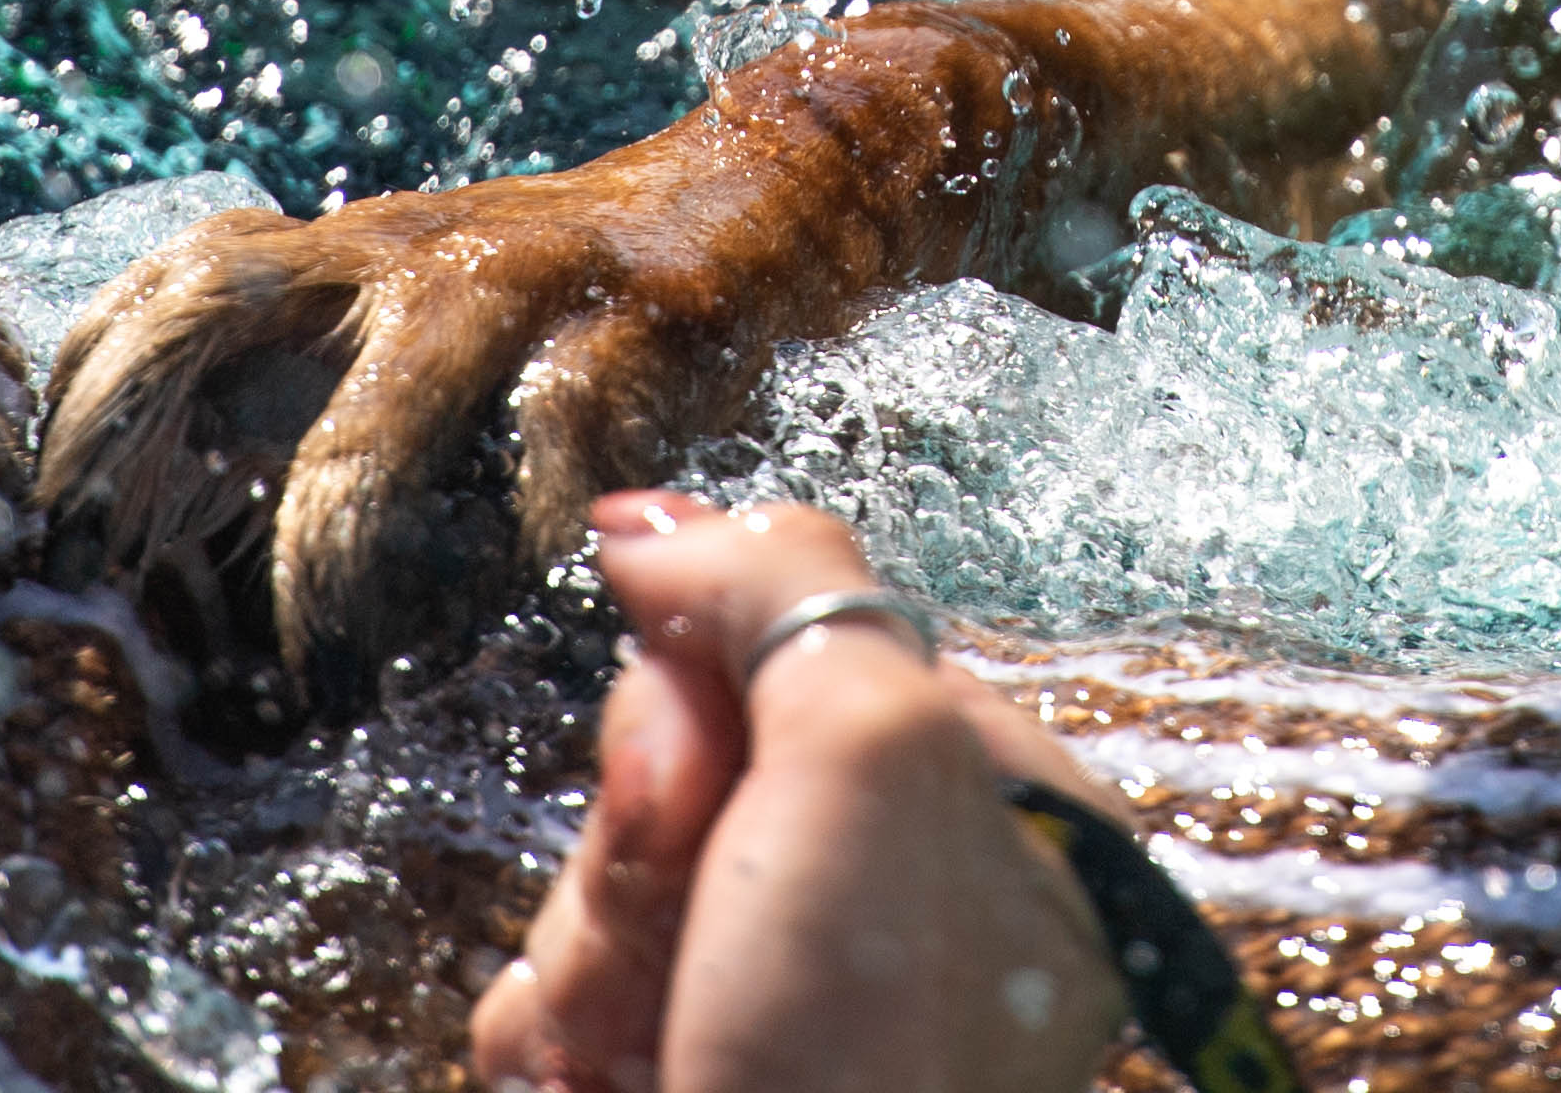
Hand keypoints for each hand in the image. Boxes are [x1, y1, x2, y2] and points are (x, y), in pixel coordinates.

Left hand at [37, 35, 1011, 702]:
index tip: (30, 504)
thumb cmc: (586, 296)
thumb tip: (195, 557)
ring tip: (319, 660)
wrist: (802, 170)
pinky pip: (568, 440)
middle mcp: (409, 252)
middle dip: (136, 425)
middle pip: (217, 299)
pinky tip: (517, 616)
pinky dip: (532, 540)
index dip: (85, 382)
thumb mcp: (437, 312)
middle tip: (99, 558)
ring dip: (335, 538)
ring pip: (386, 406)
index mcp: (350, 251)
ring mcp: (526, 283)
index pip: (167, 285)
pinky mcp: (646, 325)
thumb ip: (331, 398)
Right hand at [471, 498, 1121, 1092]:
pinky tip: (606, 1083)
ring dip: (594, 952)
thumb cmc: (866, 1048)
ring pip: (607, 882)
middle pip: (689, 760)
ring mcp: (783, 1007)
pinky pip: (561, 997)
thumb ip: (787, 592)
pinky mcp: (685, 1072)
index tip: (697, 749)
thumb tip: (655, 524)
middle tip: (690, 924)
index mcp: (1000, 816)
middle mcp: (901, 908)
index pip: (810, 644)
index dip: (720, 676)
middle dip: (642, 835)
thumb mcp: (870, 757)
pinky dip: (559, 1037)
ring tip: (660, 1046)